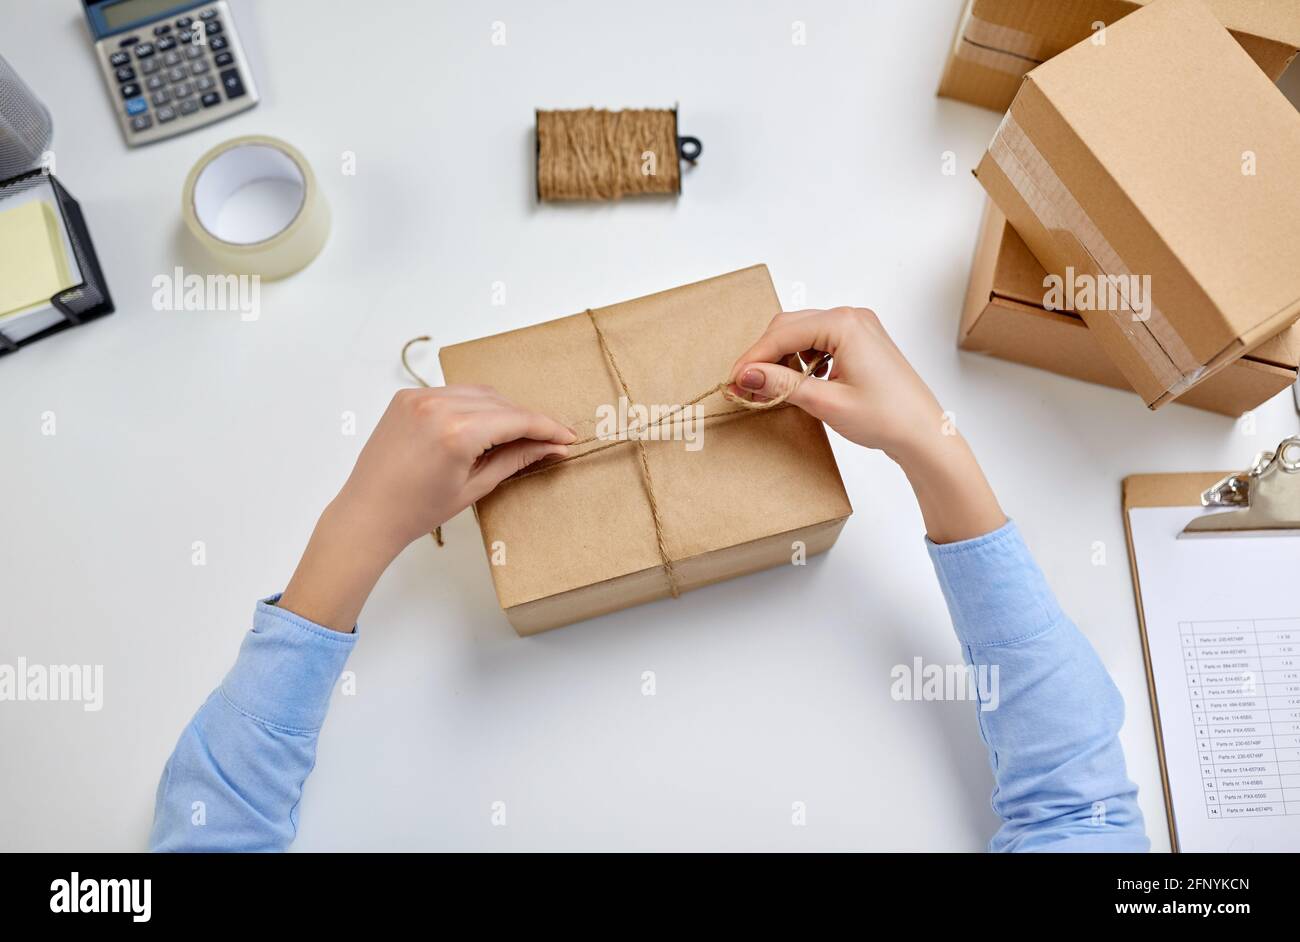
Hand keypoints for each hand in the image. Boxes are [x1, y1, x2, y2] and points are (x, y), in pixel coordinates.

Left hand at [279, 386, 575, 630]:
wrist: (367, 513)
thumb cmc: (418, 510)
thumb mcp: (475, 486)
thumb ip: (516, 459)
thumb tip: (552, 447)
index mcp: (456, 432)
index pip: (516, 419)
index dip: (547, 427)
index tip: (567, 436)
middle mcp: (437, 405)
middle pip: (501, 402)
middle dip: (527, 419)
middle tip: (548, 439)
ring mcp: (419, 397)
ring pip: (479, 392)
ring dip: (501, 409)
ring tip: (515, 434)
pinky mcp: (406, 397)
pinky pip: (453, 393)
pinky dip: (472, 405)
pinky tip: (481, 426)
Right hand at [730, 307, 1005, 543]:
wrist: (924, 434)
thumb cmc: (887, 418)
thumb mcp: (825, 402)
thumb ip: (782, 384)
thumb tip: (745, 375)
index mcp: (844, 324)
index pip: (783, 333)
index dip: (753, 358)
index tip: (733, 380)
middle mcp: (852, 318)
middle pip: (790, 326)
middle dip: (764, 355)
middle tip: (744, 386)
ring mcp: (859, 328)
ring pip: (803, 333)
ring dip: (782, 357)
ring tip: (771, 387)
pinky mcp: (861, 342)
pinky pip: (820, 341)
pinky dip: (802, 359)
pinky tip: (799, 382)